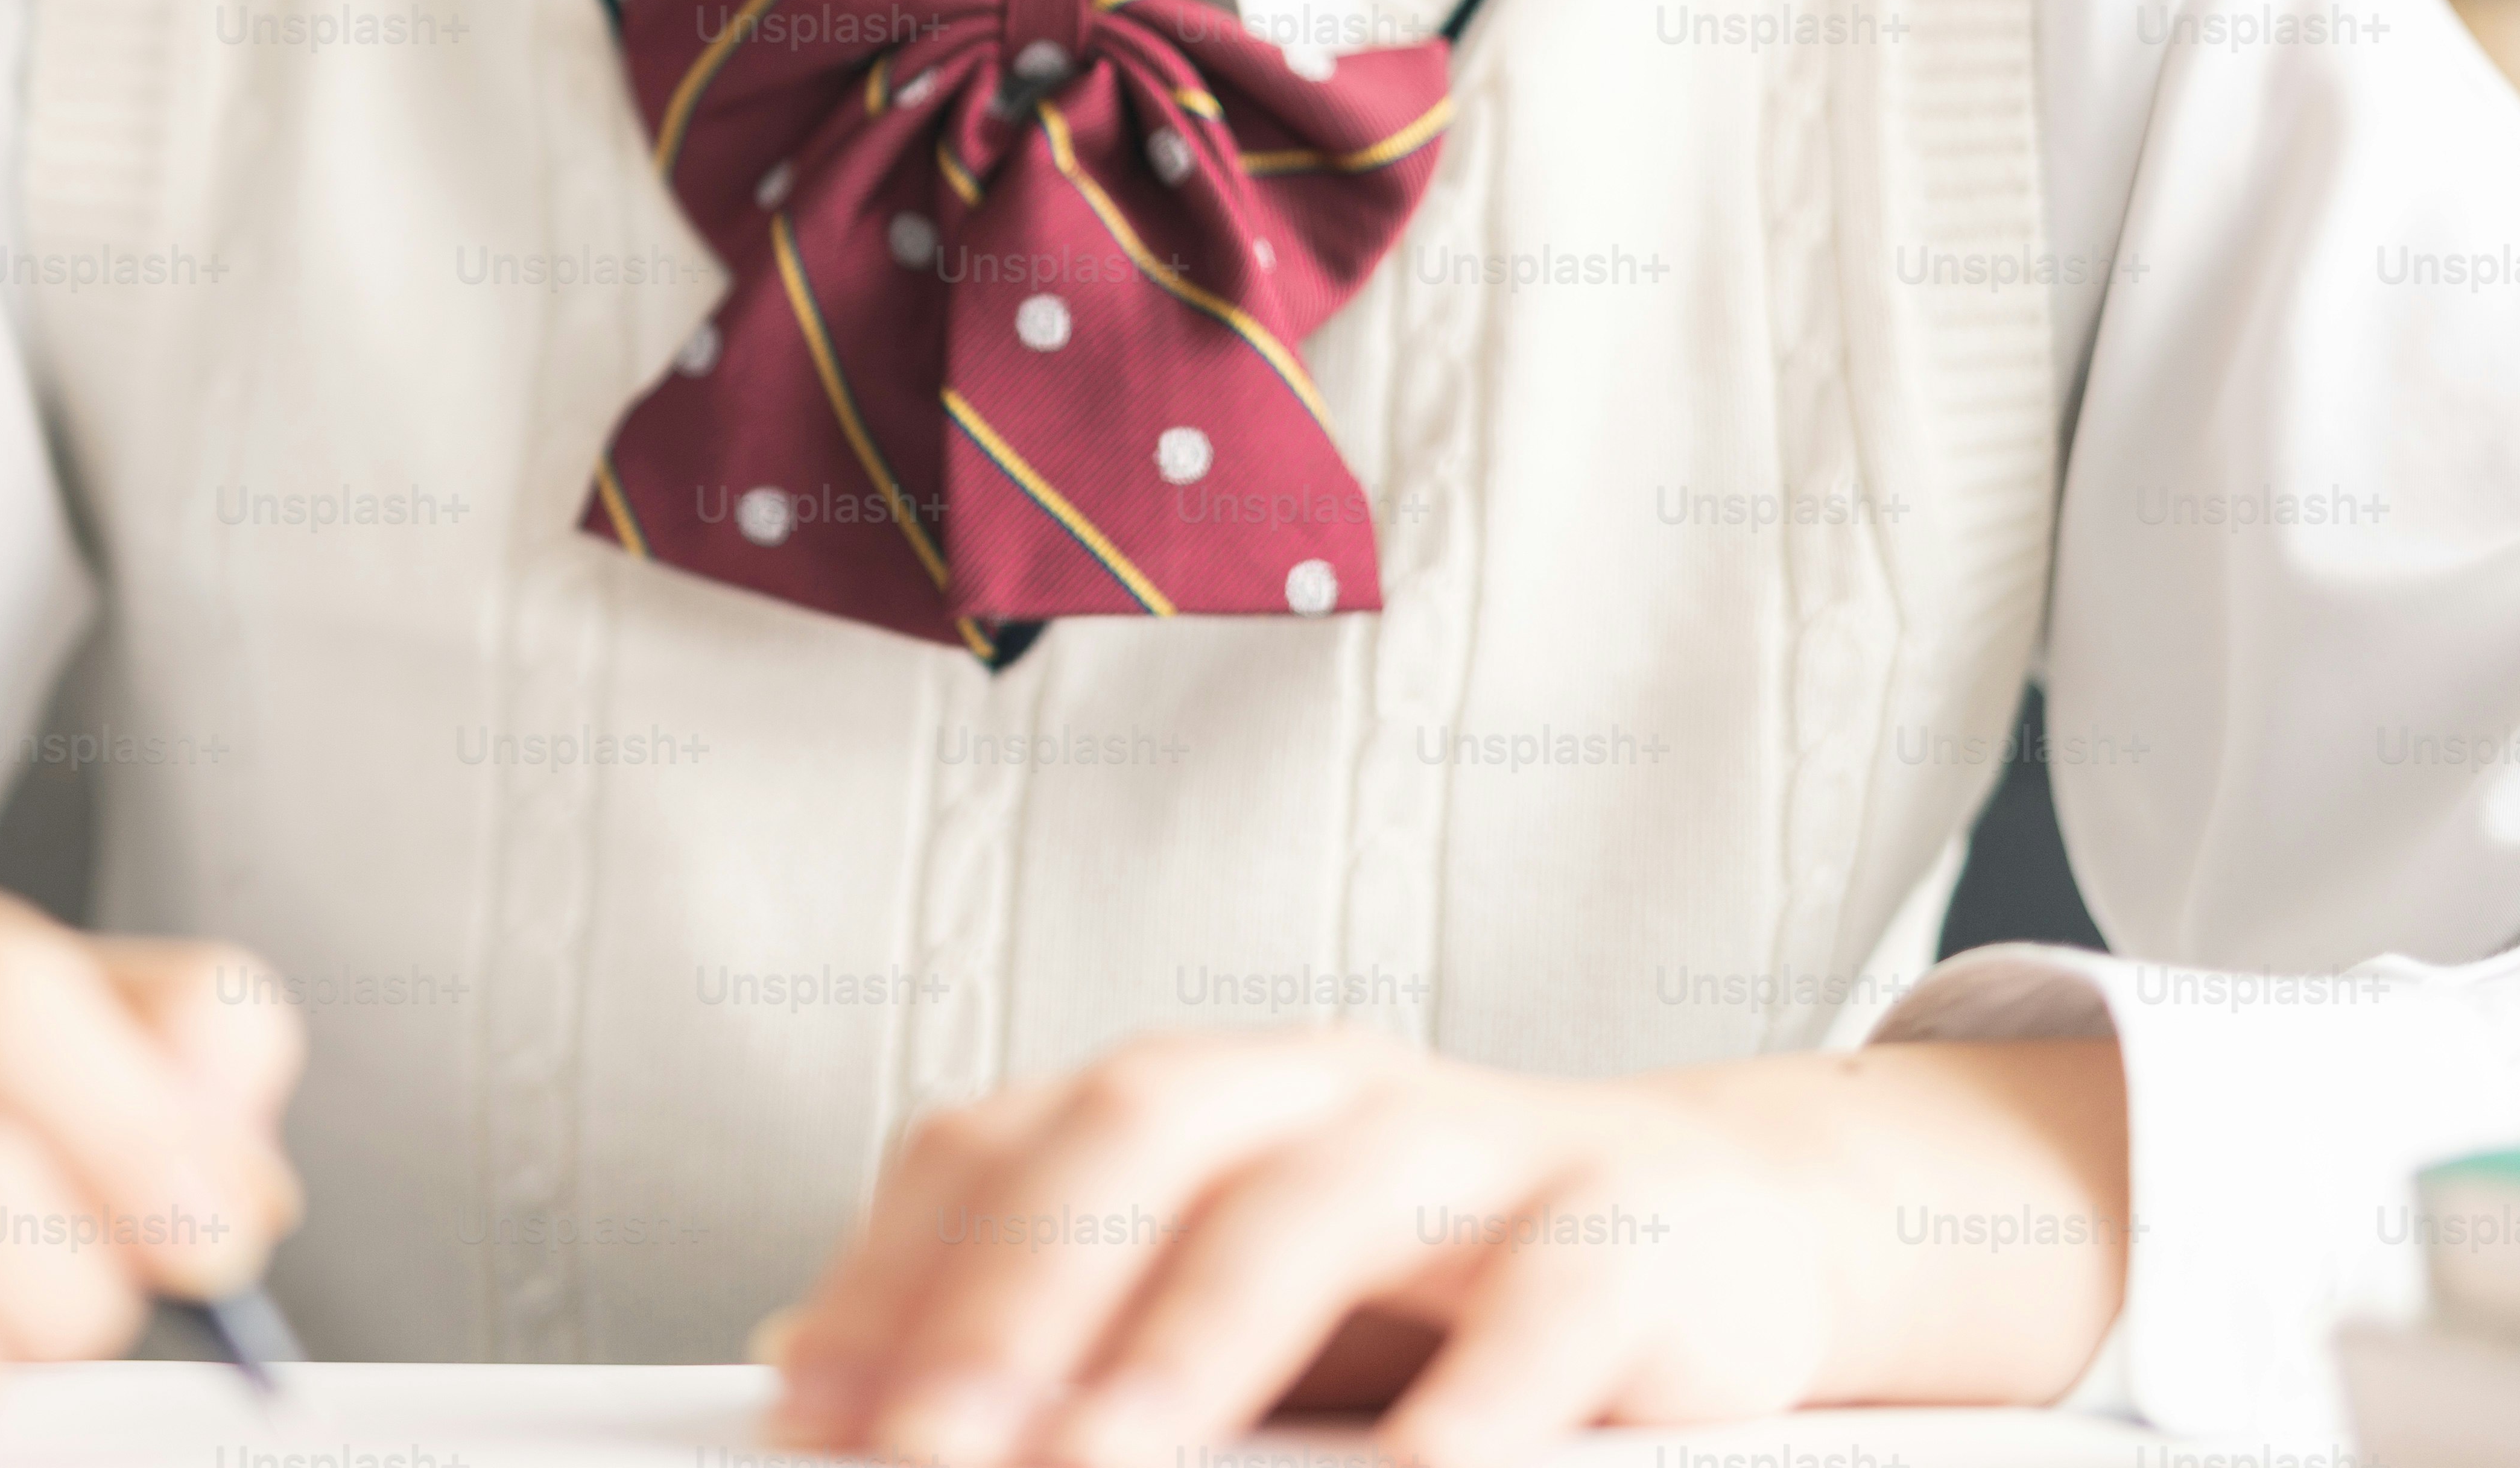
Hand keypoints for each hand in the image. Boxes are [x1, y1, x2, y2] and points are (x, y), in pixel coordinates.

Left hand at [765, 1030, 2127, 1467]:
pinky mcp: (1636, 1235)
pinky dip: (1472, 1398)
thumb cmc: (1428, 1279)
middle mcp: (1325, 1089)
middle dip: (1011, 1299)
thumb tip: (810, 1365)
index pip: (1006, 1140)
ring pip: (1314, 1206)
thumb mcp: (1218, 1281)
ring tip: (1095, 1465)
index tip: (807, 1405)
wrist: (1713, 1231)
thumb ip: (1043, 1313)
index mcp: (1206, 1091)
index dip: (897, 1270)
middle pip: (1135, 1142)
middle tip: (921, 1449)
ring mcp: (1486, 1148)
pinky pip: (1546, 1306)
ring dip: (1189, 1345)